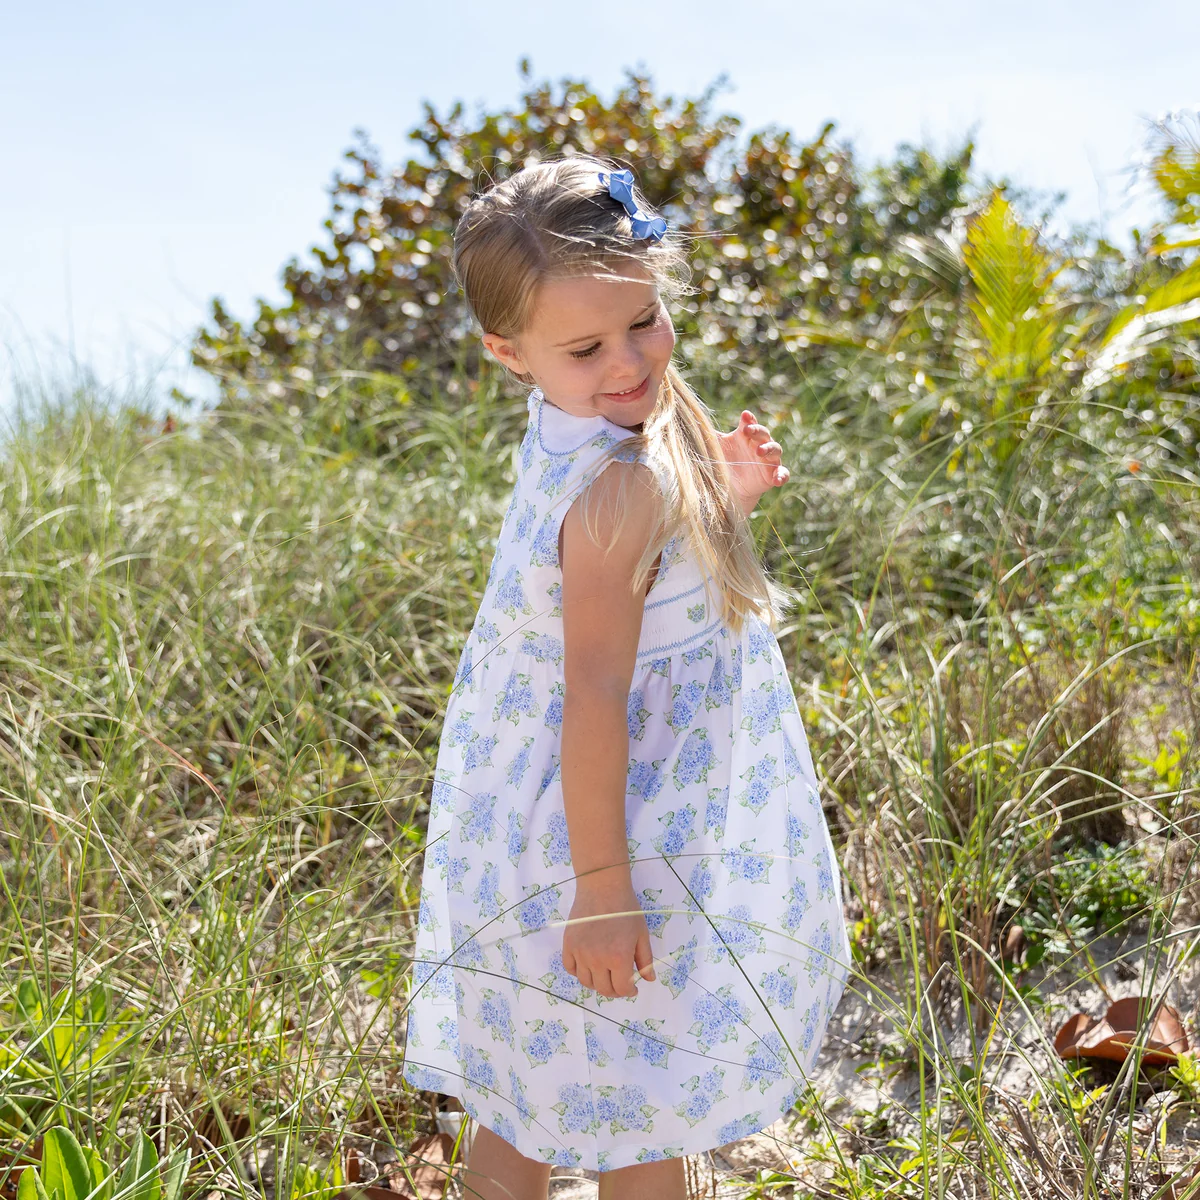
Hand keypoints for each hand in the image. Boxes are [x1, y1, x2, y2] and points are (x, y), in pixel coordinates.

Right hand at [562, 877, 655, 999]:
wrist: (602, 887)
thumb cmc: (626, 909)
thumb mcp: (641, 934)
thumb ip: (645, 960)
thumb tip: (648, 980)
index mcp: (619, 958)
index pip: (622, 989)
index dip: (629, 991)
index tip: (632, 987)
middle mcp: (597, 960)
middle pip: (604, 989)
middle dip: (614, 990)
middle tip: (619, 982)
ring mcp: (580, 953)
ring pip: (586, 982)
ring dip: (597, 983)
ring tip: (604, 975)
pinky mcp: (568, 945)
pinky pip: (570, 968)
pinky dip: (579, 972)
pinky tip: (588, 966)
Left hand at [717, 410, 789, 515]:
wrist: (727, 489)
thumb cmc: (722, 463)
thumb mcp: (714, 449)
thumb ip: (707, 435)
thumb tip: (690, 416)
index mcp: (745, 436)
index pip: (750, 423)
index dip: (749, 419)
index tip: (744, 416)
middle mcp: (759, 445)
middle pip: (764, 433)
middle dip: (757, 431)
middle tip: (748, 431)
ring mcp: (767, 460)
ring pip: (775, 450)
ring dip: (769, 448)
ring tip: (759, 451)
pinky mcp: (772, 476)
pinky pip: (783, 473)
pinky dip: (782, 475)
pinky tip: (778, 479)